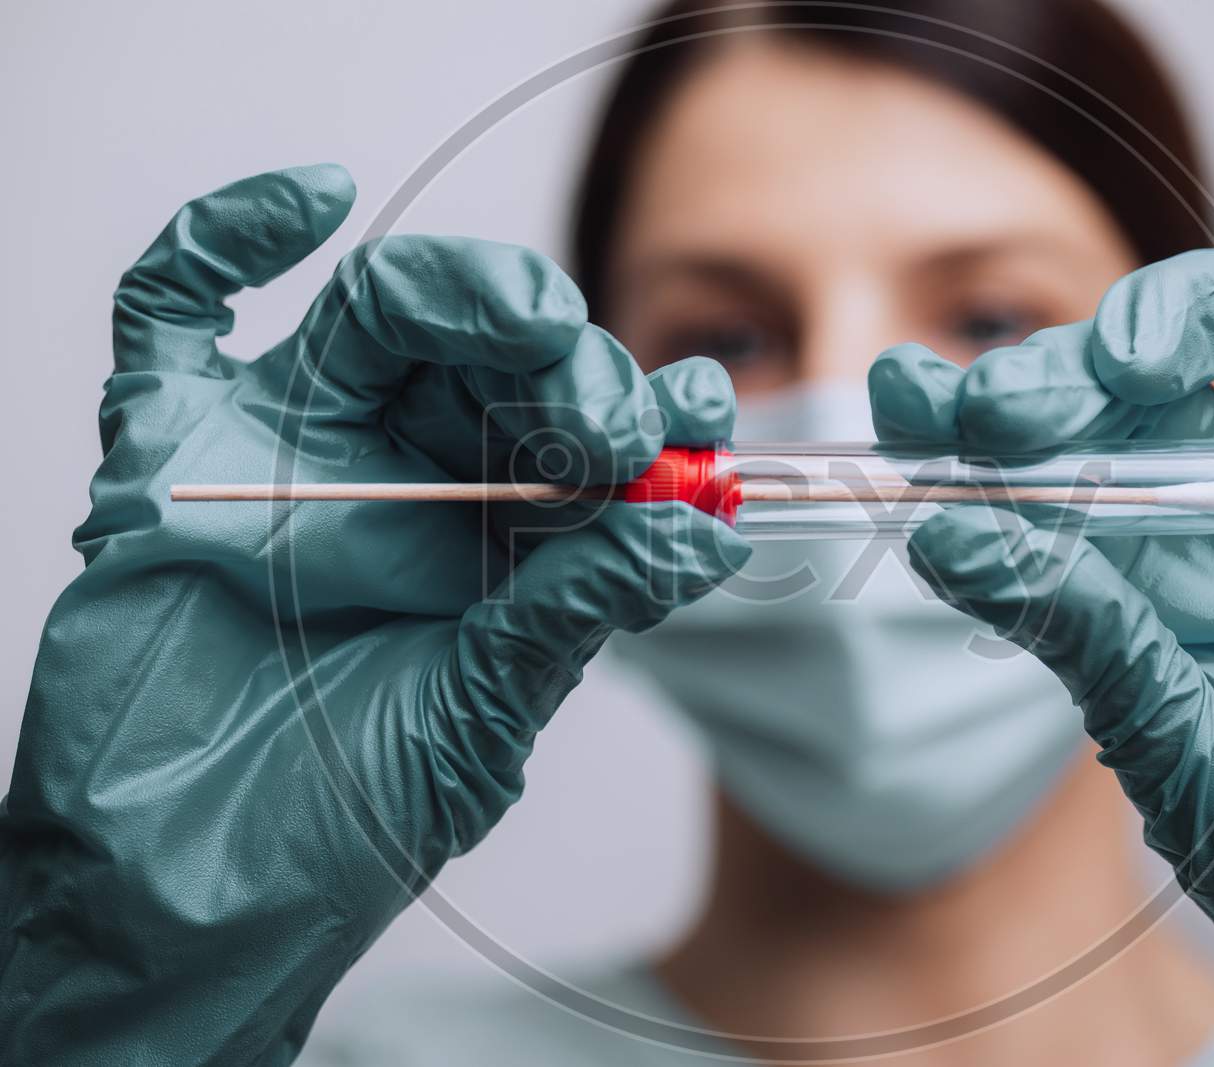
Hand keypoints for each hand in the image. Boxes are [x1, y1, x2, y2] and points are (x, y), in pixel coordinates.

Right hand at [0, 166, 748, 1063]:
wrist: (188, 898)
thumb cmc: (343, 821)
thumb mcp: (488, 709)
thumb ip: (582, 605)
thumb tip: (700, 526)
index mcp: (495, 538)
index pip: (583, 434)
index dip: (649, 411)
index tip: (701, 414)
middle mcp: (402, 480)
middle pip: (494, 354)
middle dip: (567, 358)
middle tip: (600, 413)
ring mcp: (290, 454)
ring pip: (381, 312)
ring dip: (466, 291)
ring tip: (526, 324)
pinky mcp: (175, 448)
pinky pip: (179, 312)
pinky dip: (229, 234)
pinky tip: (313, 196)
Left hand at [871, 240, 1213, 1063]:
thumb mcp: (1165, 735)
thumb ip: (1074, 626)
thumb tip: (946, 535)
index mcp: (1141, 558)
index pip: (1036, 449)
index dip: (963, 411)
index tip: (897, 395)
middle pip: (1134, 368)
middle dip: (1059, 367)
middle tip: (1008, 407)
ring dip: (1191, 308)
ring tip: (1138, 362)